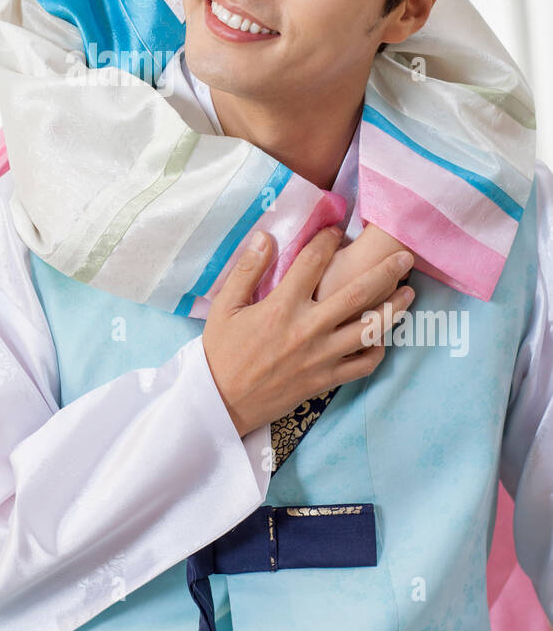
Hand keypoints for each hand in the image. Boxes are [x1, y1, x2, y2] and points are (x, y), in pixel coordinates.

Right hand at [202, 227, 414, 437]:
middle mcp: (308, 329)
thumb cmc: (221, 351)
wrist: (222, 402)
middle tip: (405, 257)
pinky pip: (363, 365)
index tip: (339, 228)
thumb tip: (264, 236)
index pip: (312, 262)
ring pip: (370, 329)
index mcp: (281, 307)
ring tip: (410, 293)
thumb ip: (247, 270)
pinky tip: (384, 338)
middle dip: (386, 271)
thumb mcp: (225, 306)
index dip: (328, 240)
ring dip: (394, 309)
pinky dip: (378, 351)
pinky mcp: (325, 379)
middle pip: (358, 293)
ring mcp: (321, 356)